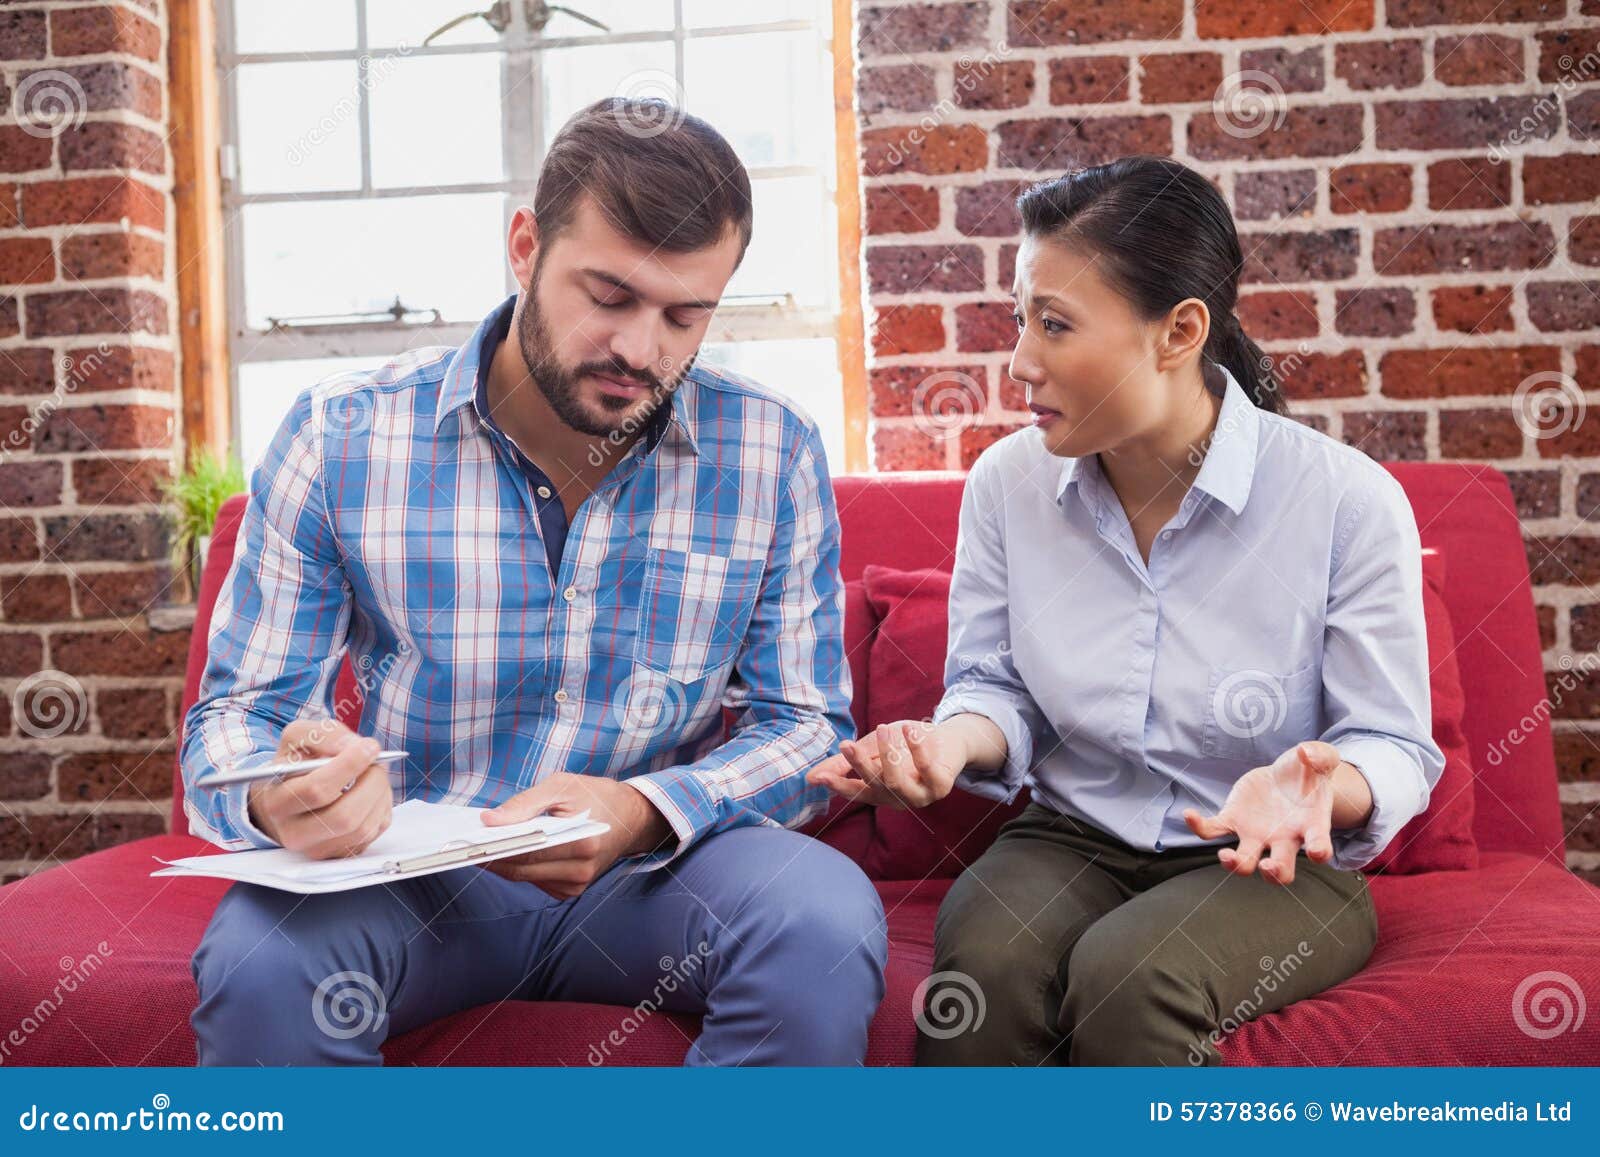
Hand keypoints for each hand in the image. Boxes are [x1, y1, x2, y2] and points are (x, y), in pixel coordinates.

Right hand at [247, 719, 393, 858]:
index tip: (369, 746)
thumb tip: (352, 747)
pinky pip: (374, 832)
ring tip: (375, 774)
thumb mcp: (299, 737)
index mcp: (277, 802)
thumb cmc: (296, 763)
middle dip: (371, 783)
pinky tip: (371, 792)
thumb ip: (323, 734)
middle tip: (378, 762)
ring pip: (363, 827)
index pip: (316, 790)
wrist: (290, 794)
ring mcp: (318, 849)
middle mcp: (294, 833)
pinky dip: (382, 807)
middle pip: (344, 816)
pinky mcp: (341, 854)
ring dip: (380, 794)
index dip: (349, 765)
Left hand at [479, 772, 672, 899]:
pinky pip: (534, 882)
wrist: (630, 818)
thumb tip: (489, 820)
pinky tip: (511, 851)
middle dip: (491, 856)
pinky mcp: (571, 891)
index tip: (465, 841)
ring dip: (503, 862)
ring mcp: (576, 885)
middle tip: (463, 843)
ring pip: (524, 879)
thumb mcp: (562, 786)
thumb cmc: (596, 796)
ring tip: (483, 843)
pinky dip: (519, 867)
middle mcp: (580, 870)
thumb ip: (525, 804)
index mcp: (581, 842)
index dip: (492, 847)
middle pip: (520, 869)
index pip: (525, 851)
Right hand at [805, 720, 966, 808]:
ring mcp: (919, 796)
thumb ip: (845, 763)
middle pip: (873, 786)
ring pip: (896, 783)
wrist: (945, 740)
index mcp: (879, 792)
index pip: (854, 792)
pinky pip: (925, 768)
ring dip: (887, 754)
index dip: (836, 786)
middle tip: (846, 744)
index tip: (817, 779)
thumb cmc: (904, 746)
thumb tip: (809, 778)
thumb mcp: (871, 749)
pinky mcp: (940, 787)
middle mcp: (897, 799)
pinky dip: (916, 748)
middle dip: (859, 765)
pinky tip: (910, 730)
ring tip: (883, 728)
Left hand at [1183, 740, 1340, 885]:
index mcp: (1311, 826)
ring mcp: (1256, 834)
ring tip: (1226, 855)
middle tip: (1266, 866)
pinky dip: (1199, 826)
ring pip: (1244, 862)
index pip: (1320, 846)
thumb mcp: (1321, 757)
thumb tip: (1306, 753)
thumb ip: (1320, 754)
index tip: (1317, 851)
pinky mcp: (1233, 821)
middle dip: (1274, 873)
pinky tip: (1189, 814)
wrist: (1288, 776)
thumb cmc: (1309, 773)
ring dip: (1235, 864)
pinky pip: (1213, 831)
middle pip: (1281, 870)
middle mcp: (1284, 839)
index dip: (1320, 852)